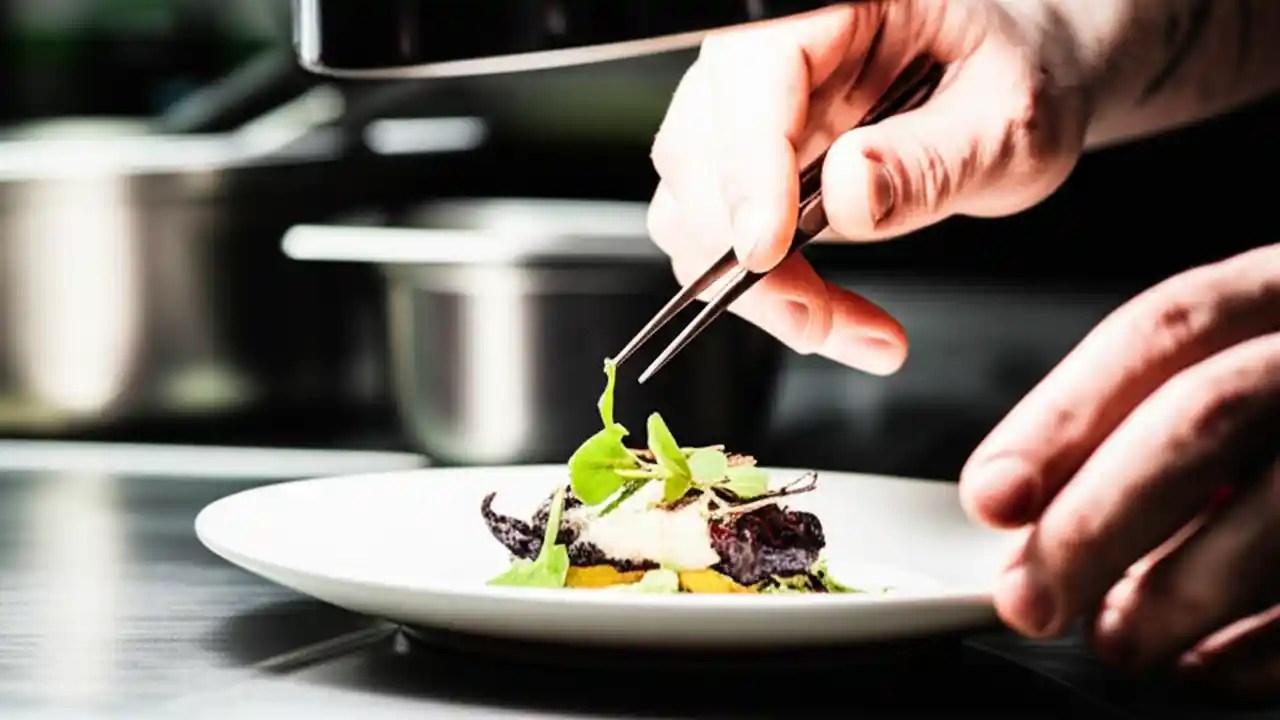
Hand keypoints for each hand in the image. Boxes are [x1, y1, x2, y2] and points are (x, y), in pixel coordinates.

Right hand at [647, 0, 1088, 373]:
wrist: (1025, 91)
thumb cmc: (1021, 78)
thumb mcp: (1007, 121)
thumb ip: (932, 159)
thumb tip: (849, 194)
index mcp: (831, 9)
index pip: (754, 77)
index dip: (748, 169)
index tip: (767, 252)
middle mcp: (772, 55)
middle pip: (701, 153)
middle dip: (746, 255)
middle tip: (821, 320)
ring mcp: (752, 116)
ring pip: (693, 208)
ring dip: (754, 287)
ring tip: (843, 329)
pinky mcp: (752, 172)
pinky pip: (719, 238)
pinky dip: (763, 291)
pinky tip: (829, 315)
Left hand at [960, 244, 1279, 694]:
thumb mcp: (1237, 368)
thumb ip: (1141, 419)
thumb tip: (1020, 507)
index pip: (1162, 331)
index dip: (1065, 417)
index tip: (992, 496)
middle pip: (1208, 415)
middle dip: (1100, 519)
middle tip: (1028, 600)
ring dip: (1180, 593)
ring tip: (1115, 642)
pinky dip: (1268, 647)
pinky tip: (1206, 668)